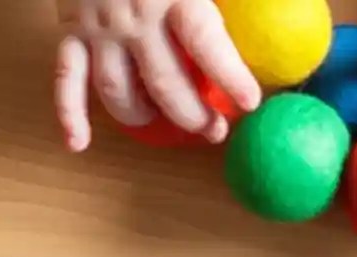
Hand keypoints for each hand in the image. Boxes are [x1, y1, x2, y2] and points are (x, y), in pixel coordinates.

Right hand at [55, 0, 261, 151]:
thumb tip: (291, 0)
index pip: (206, 44)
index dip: (229, 77)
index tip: (249, 102)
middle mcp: (135, 18)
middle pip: (165, 83)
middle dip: (193, 116)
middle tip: (215, 132)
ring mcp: (99, 29)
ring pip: (118, 90)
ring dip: (143, 117)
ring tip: (165, 127)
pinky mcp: (70, 31)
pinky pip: (65, 77)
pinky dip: (68, 113)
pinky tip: (78, 143)